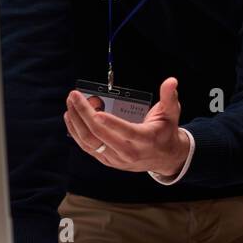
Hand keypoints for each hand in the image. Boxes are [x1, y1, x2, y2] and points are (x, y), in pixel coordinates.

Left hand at [64, 76, 187, 175]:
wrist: (165, 158)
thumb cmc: (166, 131)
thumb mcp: (171, 114)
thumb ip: (169, 97)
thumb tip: (171, 81)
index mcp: (145, 139)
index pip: (126, 132)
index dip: (111, 123)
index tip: (97, 112)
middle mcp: (129, 152)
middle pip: (101, 136)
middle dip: (84, 114)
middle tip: (75, 96)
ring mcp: (116, 159)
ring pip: (90, 142)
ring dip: (77, 123)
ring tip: (70, 104)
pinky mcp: (107, 160)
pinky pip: (88, 148)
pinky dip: (76, 133)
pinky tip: (71, 118)